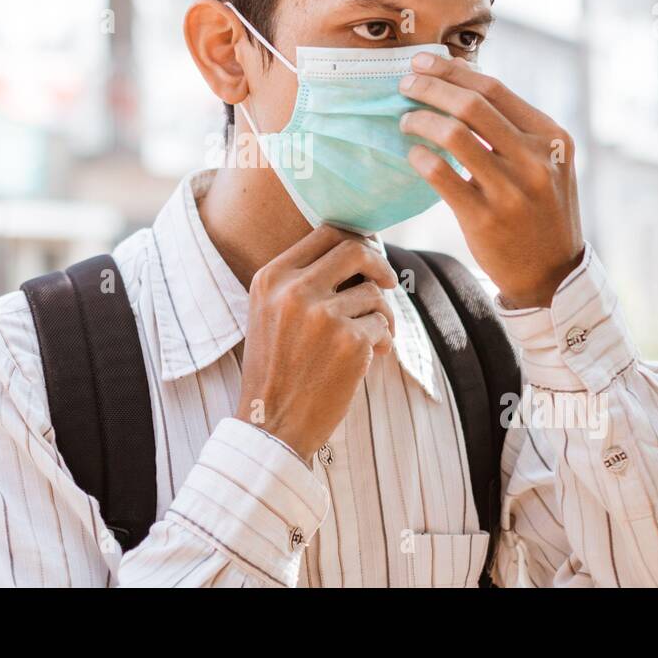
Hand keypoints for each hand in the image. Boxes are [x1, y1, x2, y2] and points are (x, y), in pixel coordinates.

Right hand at [237, 225, 397, 462]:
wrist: (272, 425)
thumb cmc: (277, 369)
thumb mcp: (270, 313)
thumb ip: (302, 280)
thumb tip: (359, 250)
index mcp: (271, 278)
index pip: (325, 232)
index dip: (356, 240)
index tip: (369, 256)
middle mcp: (294, 290)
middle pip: (355, 250)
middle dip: (379, 263)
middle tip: (388, 282)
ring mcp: (323, 316)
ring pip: (374, 294)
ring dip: (381, 315)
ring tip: (371, 338)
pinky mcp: (350, 343)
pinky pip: (382, 326)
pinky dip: (383, 341)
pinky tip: (371, 358)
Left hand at [399, 52, 583, 309]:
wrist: (552, 274)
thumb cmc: (539, 210)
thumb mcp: (545, 163)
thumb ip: (513, 129)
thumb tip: (457, 88)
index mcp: (550, 136)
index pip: (494, 88)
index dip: (452, 71)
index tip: (423, 62)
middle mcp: (535, 159)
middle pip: (471, 105)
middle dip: (430, 87)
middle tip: (405, 85)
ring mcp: (511, 189)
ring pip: (454, 135)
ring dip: (421, 120)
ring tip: (405, 120)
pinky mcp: (485, 217)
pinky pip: (442, 176)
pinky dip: (421, 158)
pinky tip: (413, 154)